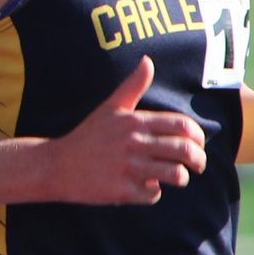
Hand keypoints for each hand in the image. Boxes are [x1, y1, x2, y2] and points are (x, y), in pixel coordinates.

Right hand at [49, 56, 207, 204]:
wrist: (55, 165)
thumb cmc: (87, 136)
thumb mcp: (109, 109)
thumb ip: (132, 86)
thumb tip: (147, 60)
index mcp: (134, 122)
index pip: (183, 126)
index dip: (198, 137)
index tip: (196, 145)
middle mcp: (132, 143)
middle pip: (186, 151)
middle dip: (198, 161)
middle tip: (196, 166)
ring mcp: (127, 167)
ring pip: (176, 174)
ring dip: (180, 178)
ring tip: (172, 177)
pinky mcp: (121, 190)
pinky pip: (153, 194)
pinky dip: (152, 192)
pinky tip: (142, 187)